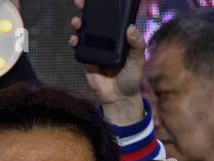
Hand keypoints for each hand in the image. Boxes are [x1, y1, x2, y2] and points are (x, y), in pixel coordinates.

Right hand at [70, 0, 146, 124]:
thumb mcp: (139, 59)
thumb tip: (130, 28)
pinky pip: (79, 47)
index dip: (107, 8)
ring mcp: (96, 48)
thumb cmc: (132, 77)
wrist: (118, 97)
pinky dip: (74, 41)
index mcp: (121, 37)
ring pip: (85, 32)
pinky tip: (74, 38)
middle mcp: (108, 40)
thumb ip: (137, 44)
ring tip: (77, 21)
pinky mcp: (86, 58)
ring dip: (79, 25)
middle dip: (87, 11)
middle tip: (81, 3)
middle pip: (96, 21)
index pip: (114, 18)